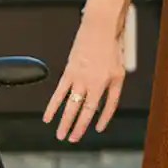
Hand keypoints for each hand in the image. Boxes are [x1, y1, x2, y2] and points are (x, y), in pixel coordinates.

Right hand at [44, 19, 125, 142]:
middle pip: (84, 111)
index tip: (97, 130)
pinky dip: (53, 106)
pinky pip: (59, 93)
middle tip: (72, 140)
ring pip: (70, 105)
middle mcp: (91, 83)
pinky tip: (48, 116)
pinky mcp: (68, 71)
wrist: (100, 28)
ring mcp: (78, 78)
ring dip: (64, 121)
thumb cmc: (112, 48)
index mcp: (106, 84)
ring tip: (60, 134)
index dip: (101, 121)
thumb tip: (104, 108)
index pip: (103, 109)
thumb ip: (113, 92)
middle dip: (78, 127)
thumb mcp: (120, 72)